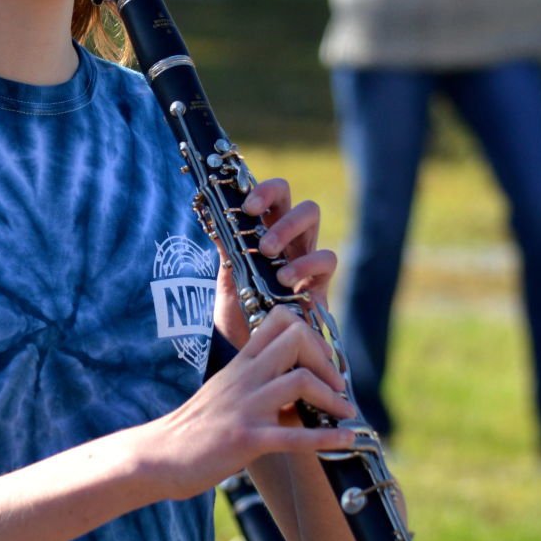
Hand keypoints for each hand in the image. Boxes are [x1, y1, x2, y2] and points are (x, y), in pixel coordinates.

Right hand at [154, 307, 354, 498]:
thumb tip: (288, 380)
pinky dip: (326, 438)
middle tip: (338, 386)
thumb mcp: (223, 391)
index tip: (322, 359)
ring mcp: (245, 407)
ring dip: (331, 398)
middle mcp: (245, 378)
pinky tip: (346, 440)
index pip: (279, 321)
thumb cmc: (193, 427)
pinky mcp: (246, 439)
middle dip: (326, 360)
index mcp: (241, 364)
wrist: (160, 455)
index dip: (309, 333)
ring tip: (346, 413)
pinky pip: (294, 436)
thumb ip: (252, 380)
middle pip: (295, 340)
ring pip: (300, 382)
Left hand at [214, 175, 335, 344]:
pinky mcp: (320, 283)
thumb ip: (226, 249)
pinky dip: (306, 265)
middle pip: (302, 205)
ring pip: (314, 223)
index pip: (276, 197)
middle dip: (283, 213)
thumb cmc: (239, 308)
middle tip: (259, 233)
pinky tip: (285, 280)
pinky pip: (326, 260)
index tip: (246, 206)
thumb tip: (214, 219)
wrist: (248, 348)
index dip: (266, 192)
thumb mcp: (227, 277)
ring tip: (268, 255)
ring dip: (289, 230)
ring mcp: (308, 259)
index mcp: (269, 232)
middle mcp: (292, 241)